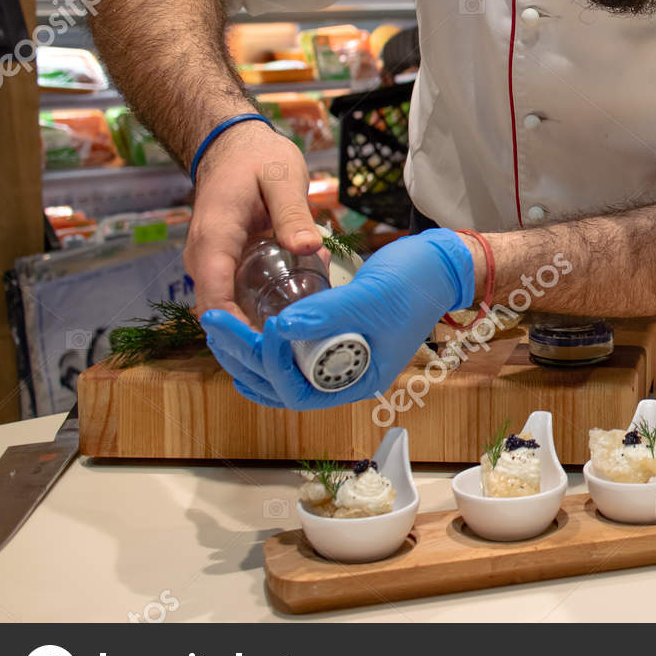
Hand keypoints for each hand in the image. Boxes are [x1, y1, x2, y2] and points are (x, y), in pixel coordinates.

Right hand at [186, 121, 322, 320]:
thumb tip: (308, 248)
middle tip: (309, 327)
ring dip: (271, 310)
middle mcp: (204, 258)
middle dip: (262, 326)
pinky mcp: (225, 265)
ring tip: (315, 297)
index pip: (213, 297)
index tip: (270, 346)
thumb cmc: (256, 158)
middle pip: (222, 312)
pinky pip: (242, 293)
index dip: (237, 329)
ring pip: (234, 306)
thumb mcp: (283, 177)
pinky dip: (271, 295)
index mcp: (215, 238)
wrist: (234, 146)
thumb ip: (294, 212)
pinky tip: (307, 283)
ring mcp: (212, 265)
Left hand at [201, 228, 474, 409]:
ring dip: (246, 350)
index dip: (270, 363)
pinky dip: (264, 339)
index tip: (258, 327)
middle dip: (243, 357)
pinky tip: (244, 322)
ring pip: (278, 369)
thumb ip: (326, 313)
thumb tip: (277, 327)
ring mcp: (338, 357)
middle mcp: (344, 376)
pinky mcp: (332, 335)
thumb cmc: (416, 283)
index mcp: (358, 379)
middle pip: (280, 385)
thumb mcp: (372, 297)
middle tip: (214, 322)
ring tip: (219, 324)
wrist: (441, 264)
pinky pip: (289, 348)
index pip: (299, 391)